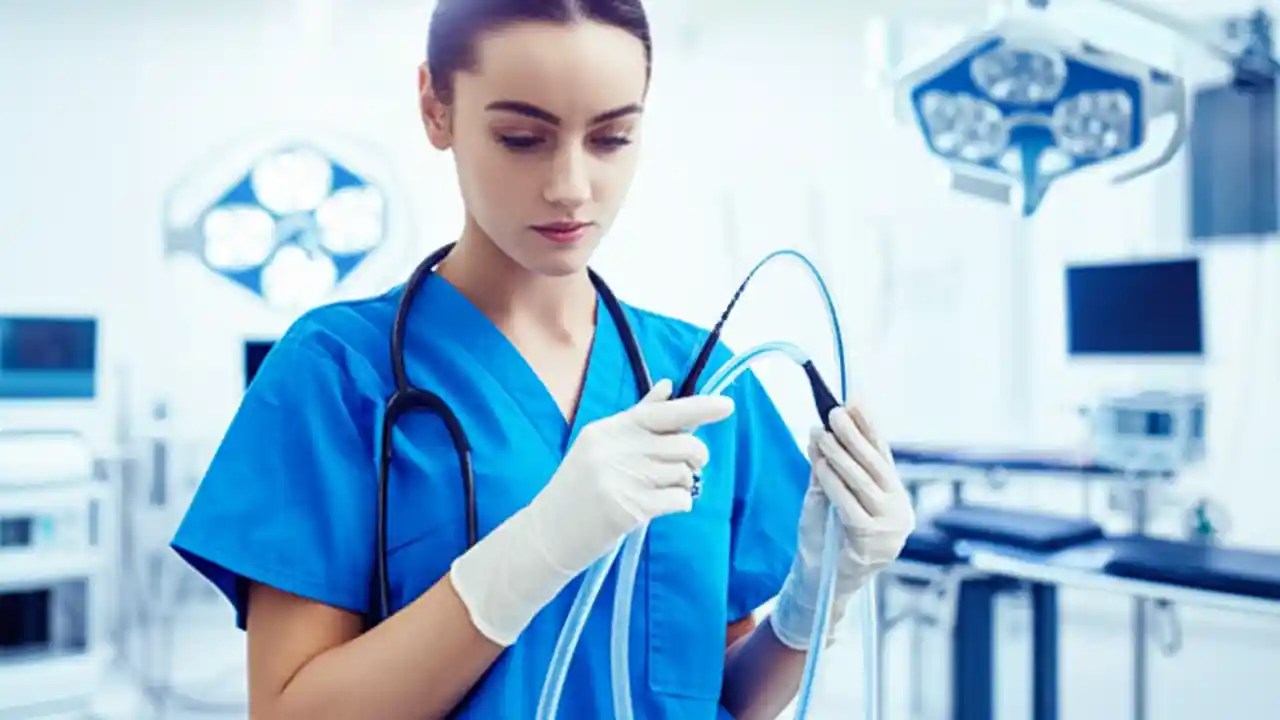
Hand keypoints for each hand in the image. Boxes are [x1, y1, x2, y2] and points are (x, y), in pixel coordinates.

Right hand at [451, 379, 733, 644]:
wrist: (546, 534)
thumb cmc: (577, 491)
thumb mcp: (600, 447)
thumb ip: (637, 418)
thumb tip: (668, 386)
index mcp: (608, 430)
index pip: (661, 413)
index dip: (699, 408)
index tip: (727, 406)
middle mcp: (614, 450)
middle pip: (683, 444)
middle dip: (695, 457)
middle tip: (685, 468)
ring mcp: (621, 479)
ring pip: (684, 473)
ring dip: (683, 484)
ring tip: (660, 492)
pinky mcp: (629, 509)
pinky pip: (679, 499)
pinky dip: (678, 504)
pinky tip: (658, 508)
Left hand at [770, 402, 914, 649]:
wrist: (821, 578)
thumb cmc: (825, 535)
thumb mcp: (826, 494)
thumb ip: (827, 466)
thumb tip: (820, 430)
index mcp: (892, 494)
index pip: (881, 452)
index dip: (868, 425)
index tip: (855, 400)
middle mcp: (897, 507)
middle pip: (874, 463)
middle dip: (853, 434)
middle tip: (835, 412)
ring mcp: (889, 525)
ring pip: (862, 481)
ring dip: (840, 454)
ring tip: (823, 433)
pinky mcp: (872, 539)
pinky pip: (849, 503)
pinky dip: (833, 482)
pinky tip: (820, 464)